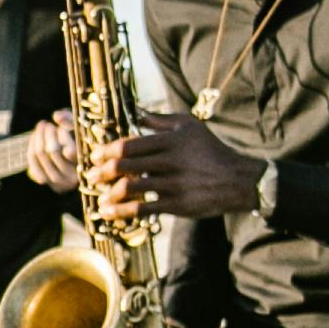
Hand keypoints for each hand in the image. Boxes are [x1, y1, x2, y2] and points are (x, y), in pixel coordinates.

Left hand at [25, 112, 84, 187]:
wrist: (74, 165)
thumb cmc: (79, 141)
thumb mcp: (79, 128)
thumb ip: (70, 119)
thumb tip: (56, 116)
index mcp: (84, 166)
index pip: (71, 150)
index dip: (62, 134)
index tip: (61, 127)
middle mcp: (71, 177)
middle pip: (52, 150)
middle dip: (47, 133)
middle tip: (47, 124)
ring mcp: (57, 182)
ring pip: (41, 154)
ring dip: (38, 136)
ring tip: (42, 126)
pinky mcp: (45, 181)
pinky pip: (32, 161)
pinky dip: (31, 145)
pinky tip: (35, 135)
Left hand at [95, 114, 259, 224]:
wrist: (237, 179)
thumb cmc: (211, 150)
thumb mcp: (190, 126)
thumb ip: (162, 120)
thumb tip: (137, 113)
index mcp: (170, 141)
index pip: (130, 145)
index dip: (107, 151)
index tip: (95, 156)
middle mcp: (170, 161)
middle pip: (126, 166)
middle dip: (102, 172)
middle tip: (91, 176)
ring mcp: (173, 184)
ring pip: (132, 188)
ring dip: (110, 193)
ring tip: (100, 197)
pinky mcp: (177, 205)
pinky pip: (144, 208)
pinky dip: (123, 212)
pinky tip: (110, 214)